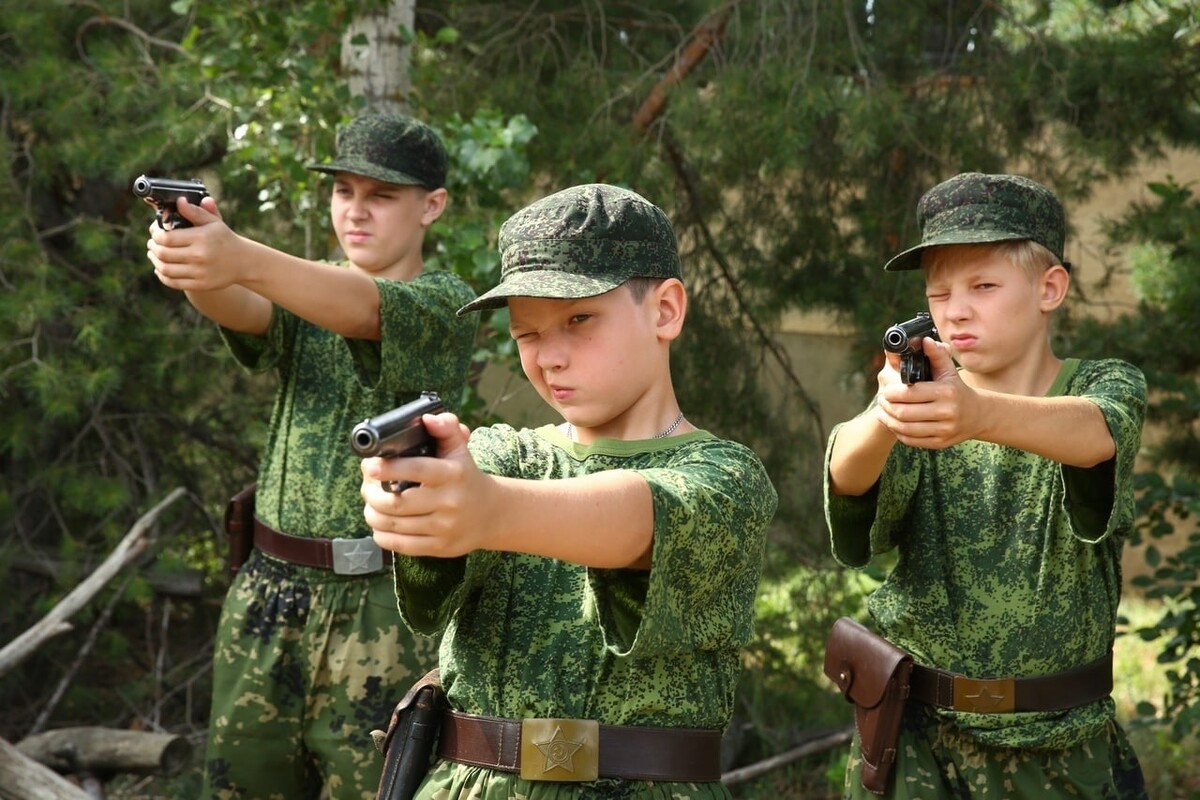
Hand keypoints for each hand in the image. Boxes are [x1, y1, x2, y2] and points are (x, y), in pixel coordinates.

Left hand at [146, 197, 247, 290]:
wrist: (244, 262)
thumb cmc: (225, 239)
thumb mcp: (214, 222)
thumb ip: (195, 211)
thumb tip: (179, 201)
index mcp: (201, 237)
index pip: (167, 237)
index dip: (155, 234)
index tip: (154, 231)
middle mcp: (200, 256)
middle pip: (163, 253)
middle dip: (152, 247)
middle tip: (152, 243)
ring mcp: (200, 272)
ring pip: (165, 269)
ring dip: (155, 261)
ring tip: (154, 254)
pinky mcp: (200, 284)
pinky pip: (173, 282)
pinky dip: (162, 275)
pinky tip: (161, 268)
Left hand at [361, 413, 489, 557]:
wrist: (492, 513)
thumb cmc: (466, 478)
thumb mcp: (460, 450)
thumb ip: (446, 429)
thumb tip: (428, 418)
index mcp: (452, 474)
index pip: (417, 470)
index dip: (389, 468)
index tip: (369, 466)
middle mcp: (449, 502)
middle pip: (397, 503)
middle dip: (372, 495)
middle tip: (366, 487)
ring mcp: (444, 527)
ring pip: (394, 525)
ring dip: (373, 514)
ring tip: (370, 505)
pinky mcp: (439, 547)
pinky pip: (400, 545)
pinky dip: (381, 535)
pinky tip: (380, 526)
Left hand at [872, 339, 982, 448]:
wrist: (977, 415)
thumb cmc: (957, 389)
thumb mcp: (949, 370)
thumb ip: (936, 355)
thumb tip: (924, 340)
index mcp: (945, 392)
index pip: (909, 394)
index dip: (891, 393)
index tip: (886, 390)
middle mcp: (946, 412)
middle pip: (903, 413)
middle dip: (887, 406)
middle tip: (880, 400)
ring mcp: (943, 430)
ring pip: (905, 429)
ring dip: (888, 420)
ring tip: (882, 412)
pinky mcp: (940, 443)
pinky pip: (911, 440)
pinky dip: (898, 432)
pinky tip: (893, 423)